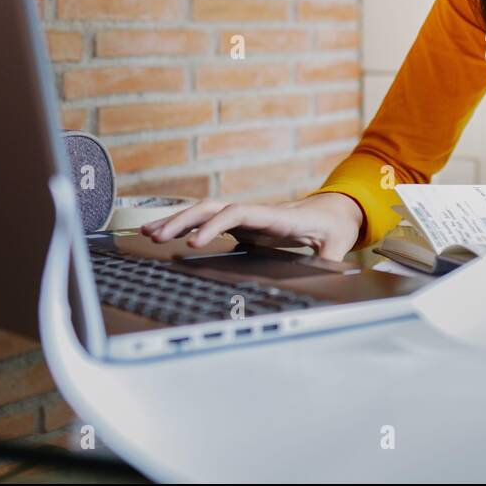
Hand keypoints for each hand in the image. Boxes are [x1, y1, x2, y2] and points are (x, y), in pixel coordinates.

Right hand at [139, 193, 364, 260]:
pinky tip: (164, 234)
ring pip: (206, 211)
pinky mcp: (243, 225)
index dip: (216, 225)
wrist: (335, 210)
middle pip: (213, 208)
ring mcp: (248, 217)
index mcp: (278, 217)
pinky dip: (186, 226)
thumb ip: (332, 260)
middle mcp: (257, 213)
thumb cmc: (335, 228)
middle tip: (156, 236)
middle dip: (183, 220)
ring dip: (177, 220)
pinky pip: (209, 221)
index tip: (195, 241)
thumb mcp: (338, 244)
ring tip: (147, 232)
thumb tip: (333, 277)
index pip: (240, 214)